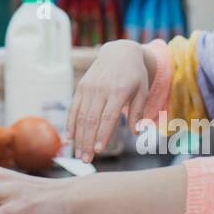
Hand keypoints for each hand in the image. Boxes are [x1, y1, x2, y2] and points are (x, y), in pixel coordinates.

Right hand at [67, 40, 150, 163]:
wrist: (120, 53)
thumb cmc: (135, 76)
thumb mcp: (143, 91)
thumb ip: (139, 112)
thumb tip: (136, 133)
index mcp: (118, 91)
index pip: (108, 117)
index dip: (102, 134)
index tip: (99, 150)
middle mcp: (101, 90)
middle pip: (91, 120)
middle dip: (87, 142)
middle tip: (86, 160)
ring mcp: (88, 88)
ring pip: (80, 116)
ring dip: (79, 137)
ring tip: (79, 155)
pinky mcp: (81, 87)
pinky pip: (74, 108)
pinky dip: (70, 124)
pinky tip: (70, 138)